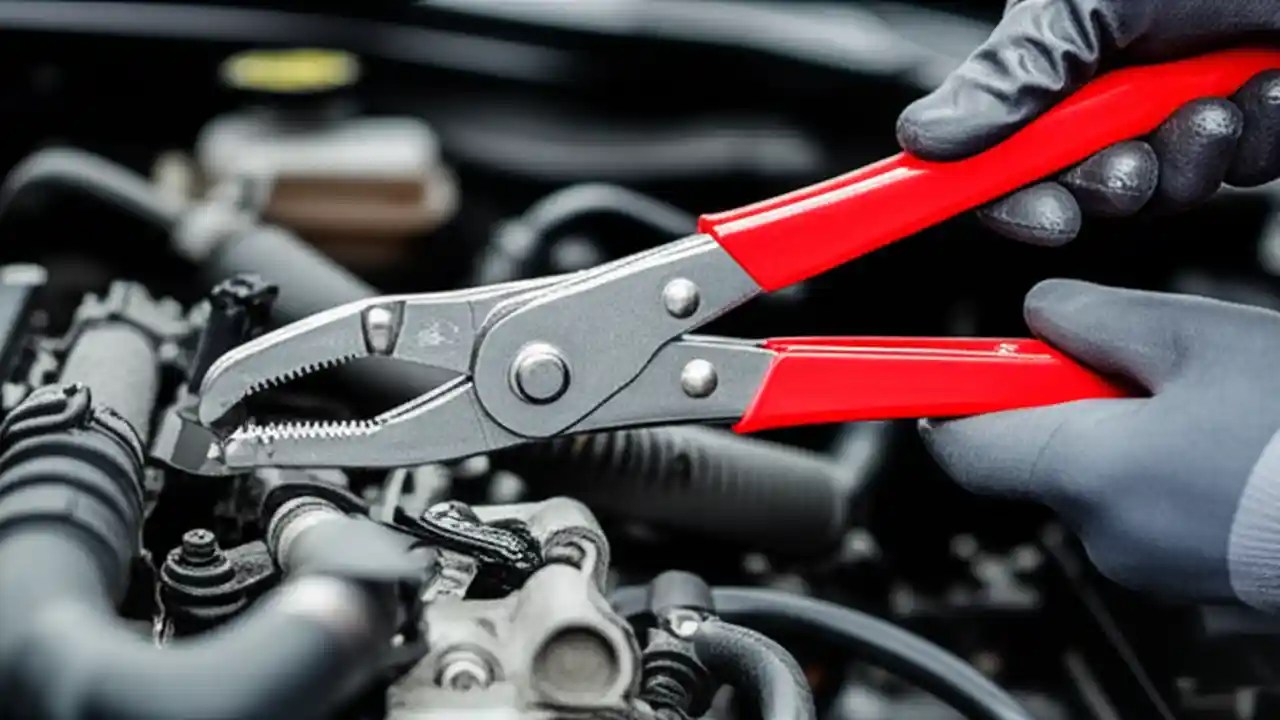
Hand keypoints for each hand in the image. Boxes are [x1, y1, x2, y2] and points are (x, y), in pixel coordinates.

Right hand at [897, 0, 1279, 245]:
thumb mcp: (1087, 1)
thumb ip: (1010, 74)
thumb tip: (927, 134)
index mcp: (1056, 62)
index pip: (996, 155)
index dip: (998, 195)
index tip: (1019, 213)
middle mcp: (1111, 93)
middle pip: (1074, 189)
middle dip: (1107, 186)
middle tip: (1130, 162)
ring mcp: (1179, 111)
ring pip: (1162, 192)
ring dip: (1190, 159)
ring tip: (1218, 100)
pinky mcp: (1250, 125)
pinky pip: (1239, 172)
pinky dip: (1256, 137)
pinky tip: (1266, 87)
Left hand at [921, 280, 1279, 608]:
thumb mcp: (1199, 338)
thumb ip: (1095, 318)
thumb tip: (1041, 312)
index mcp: (1084, 471)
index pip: (957, 442)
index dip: (945, 395)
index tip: (935, 366)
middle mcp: (1098, 532)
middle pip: (1034, 449)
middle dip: (1068, 397)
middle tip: (1139, 360)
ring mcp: (1143, 564)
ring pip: (1093, 475)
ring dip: (1124, 429)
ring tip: (1208, 403)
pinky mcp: (1183, 574)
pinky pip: (1139, 506)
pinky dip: (1158, 466)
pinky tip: (1225, 442)